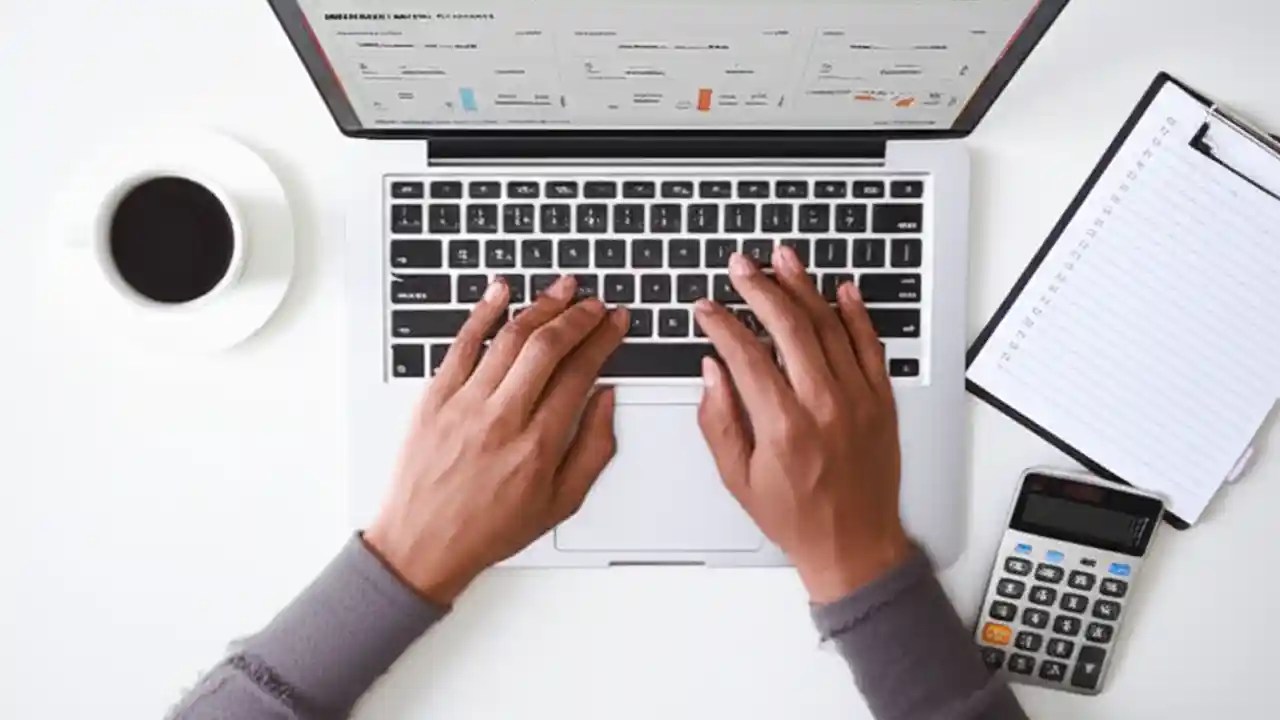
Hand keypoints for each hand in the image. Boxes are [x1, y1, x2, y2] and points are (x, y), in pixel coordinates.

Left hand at [366, 276, 628, 603]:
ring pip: (509, 338)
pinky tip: (500, 291)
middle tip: (594, 303)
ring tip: (562, 289)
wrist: (422, 545)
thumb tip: (607, 398)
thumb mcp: (561, 504)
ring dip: (540, 306)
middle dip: (578, 316)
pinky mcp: (434, 398)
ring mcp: (465, 405)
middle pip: (548, 347)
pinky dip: (482, 312)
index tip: (615, 323)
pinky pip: (460, 344)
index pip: (580, 373)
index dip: (603, 340)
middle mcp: (502, 419)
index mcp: (539, 446)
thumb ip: (594, 449)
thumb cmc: (489, 529)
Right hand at [694, 248, 911, 602]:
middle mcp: (824, 405)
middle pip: (789, 327)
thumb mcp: (738, 478)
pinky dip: (856, 314)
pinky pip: (870, 345)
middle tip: (741, 265)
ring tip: (782, 259)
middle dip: (760, 288)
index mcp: (783, 426)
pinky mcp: (881, 400)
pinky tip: (841, 290)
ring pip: (830, 326)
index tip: (705, 308)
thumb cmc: (795, 516)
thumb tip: (712, 370)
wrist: (855, 544)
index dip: (721, 324)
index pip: (746, 355)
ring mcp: (858, 399)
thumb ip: (719, 421)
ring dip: (803, 287)